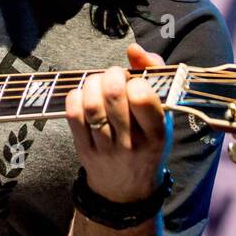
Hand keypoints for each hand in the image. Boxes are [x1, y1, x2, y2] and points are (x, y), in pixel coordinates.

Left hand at [65, 42, 170, 204]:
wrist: (127, 187)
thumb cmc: (147, 141)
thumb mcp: (162, 114)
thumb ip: (153, 75)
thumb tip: (133, 48)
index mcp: (157, 133)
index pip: (143, 99)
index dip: (135, 81)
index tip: (134, 82)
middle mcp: (132, 143)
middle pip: (113, 97)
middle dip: (110, 76)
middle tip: (113, 76)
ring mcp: (106, 149)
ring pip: (91, 106)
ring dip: (92, 84)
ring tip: (98, 82)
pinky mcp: (84, 150)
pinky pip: (73, 116)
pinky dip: (75, 96)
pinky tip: (84, 94)